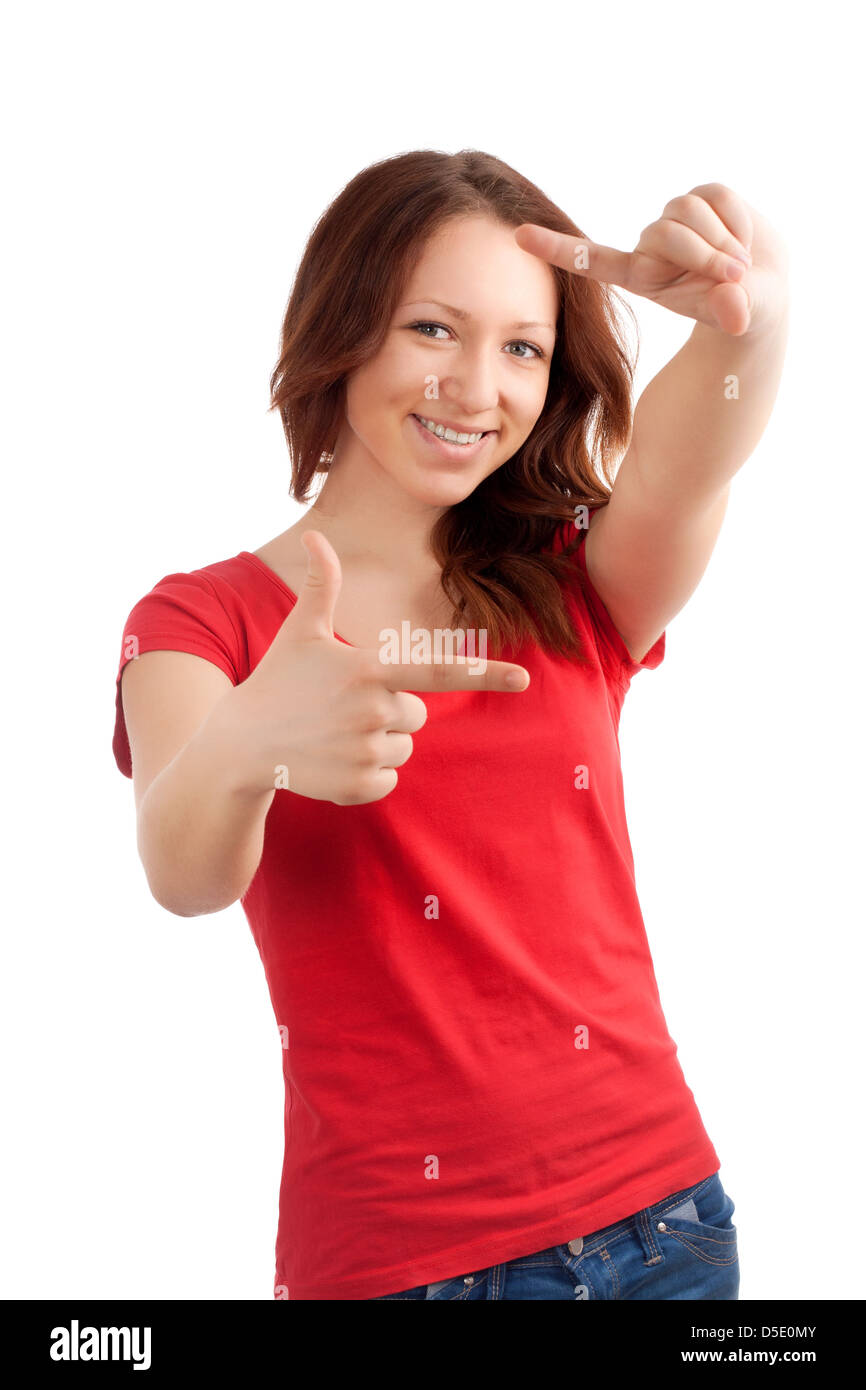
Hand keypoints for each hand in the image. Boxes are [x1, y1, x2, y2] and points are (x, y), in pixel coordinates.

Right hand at [227, 530, 530, 804]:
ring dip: (379, 743)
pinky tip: (331, 760)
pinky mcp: (358, 787)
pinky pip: (389, 780)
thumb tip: (316, 535)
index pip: (437, 672)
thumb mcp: (300, 631)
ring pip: (404, 748)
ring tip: (334, 734)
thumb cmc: (276, 681)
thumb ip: (323, 584)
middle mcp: (373, 710)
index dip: (484, 674)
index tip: (523, 680)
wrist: (239, 745)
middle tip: (343, 708)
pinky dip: (366, 774)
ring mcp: (366, 752)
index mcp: (368, 669)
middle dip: (390, 711)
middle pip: (417, 714)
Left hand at [514, 183, 788, 337]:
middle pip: (667, 232)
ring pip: (690, 211)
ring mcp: (674, 217)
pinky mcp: (703, 194)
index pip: (590, 259)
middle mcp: (650, 243)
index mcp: (638, 276)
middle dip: (706, 256)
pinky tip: (745, 242)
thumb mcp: (733, 316)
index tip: (519, 236)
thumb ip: (731, 313)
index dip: (557, 248)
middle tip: (734, 277)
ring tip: (739, 266)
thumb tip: (738, 308)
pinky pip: (719, 198)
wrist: (763, 285)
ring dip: (724, 242)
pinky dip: (740, 223)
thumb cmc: (736, 307)